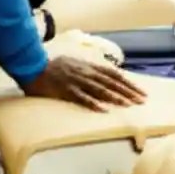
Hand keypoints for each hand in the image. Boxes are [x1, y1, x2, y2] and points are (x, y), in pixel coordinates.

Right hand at [22, 55, 146, 110]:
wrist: (33, 66)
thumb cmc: (53, 66)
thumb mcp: (75, 63)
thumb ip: (89, 69)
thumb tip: (104, 75)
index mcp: (89, 66)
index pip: (114, 75)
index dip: (128, 83)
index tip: (140, 91)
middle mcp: (86, 73)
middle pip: (111, 82)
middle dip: (128, 92)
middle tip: (142, 100)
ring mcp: (76, 81)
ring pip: (100, 90)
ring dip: (115, 98)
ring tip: (128, 105)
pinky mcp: (65, 90)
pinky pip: (81, 98)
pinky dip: (93, 104)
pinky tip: (103, 110)